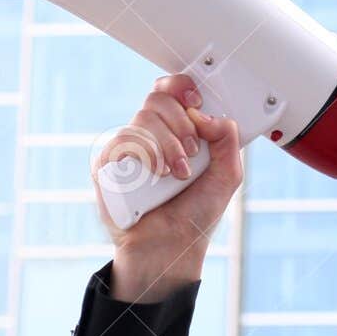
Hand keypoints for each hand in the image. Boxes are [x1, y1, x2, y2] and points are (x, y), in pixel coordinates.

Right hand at [91, 72, 243, 300]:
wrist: (171, 247)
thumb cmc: (195, 214)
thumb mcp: (227, 175)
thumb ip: (227, 139)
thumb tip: (206, 115)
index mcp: (177, 131)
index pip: (172, 91)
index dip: (182, 88)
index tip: (196, 103)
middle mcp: (151, 135)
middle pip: (158, 97)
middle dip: (181, 121)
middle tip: (192, 151)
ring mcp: (129, 148)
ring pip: (144, 116)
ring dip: (168, 142)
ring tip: (178, 172)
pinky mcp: (109, 163)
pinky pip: (124, 140)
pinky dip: (147, 153)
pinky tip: (157, 174)